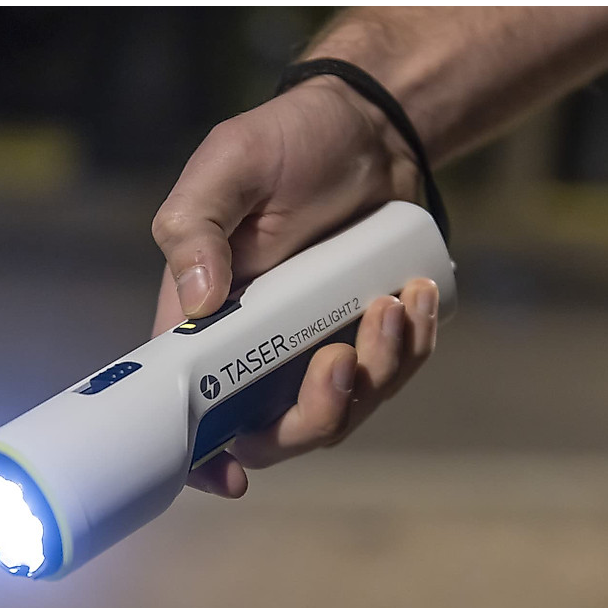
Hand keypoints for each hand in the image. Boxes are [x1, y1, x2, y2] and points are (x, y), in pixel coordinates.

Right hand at [150, 77, 439, 496]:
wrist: (365, 129)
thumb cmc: (284, 144)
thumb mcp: (229, 166)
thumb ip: (196, 225)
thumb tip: (197, 302)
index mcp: (206, 327)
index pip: (190, 414)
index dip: (203, 462)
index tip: (232, 478)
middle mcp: (257, 352)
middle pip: (279, 432)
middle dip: (318, 412)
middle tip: (342, 355)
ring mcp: (314, 350)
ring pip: (345, 410)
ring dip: (376, 371)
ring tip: (395, 301)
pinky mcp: (367, 338)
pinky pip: (390, 376)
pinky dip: (410, 350)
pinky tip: (416, 299)